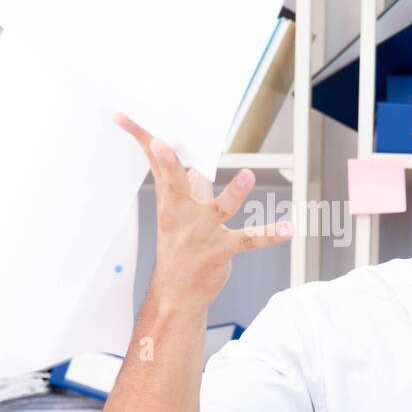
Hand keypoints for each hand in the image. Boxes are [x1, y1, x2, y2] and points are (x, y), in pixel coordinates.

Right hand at [115, 114, 291, 310]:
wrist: (175, 295)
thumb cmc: (177, 247)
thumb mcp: (173, 213)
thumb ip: (183, 184)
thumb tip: (191, 161)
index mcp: (169, 201)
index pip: (154, 164)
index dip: (140, 137)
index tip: (123, 116)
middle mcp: (182, 215)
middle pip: (173, 183)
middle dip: (166, 162)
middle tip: (160, 142)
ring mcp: (202, 233)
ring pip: (219, 209)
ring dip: (234, 193)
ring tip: (248, 175)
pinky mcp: (222, 250)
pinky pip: (249, 240)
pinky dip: (270, 234)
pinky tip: (288, 228)